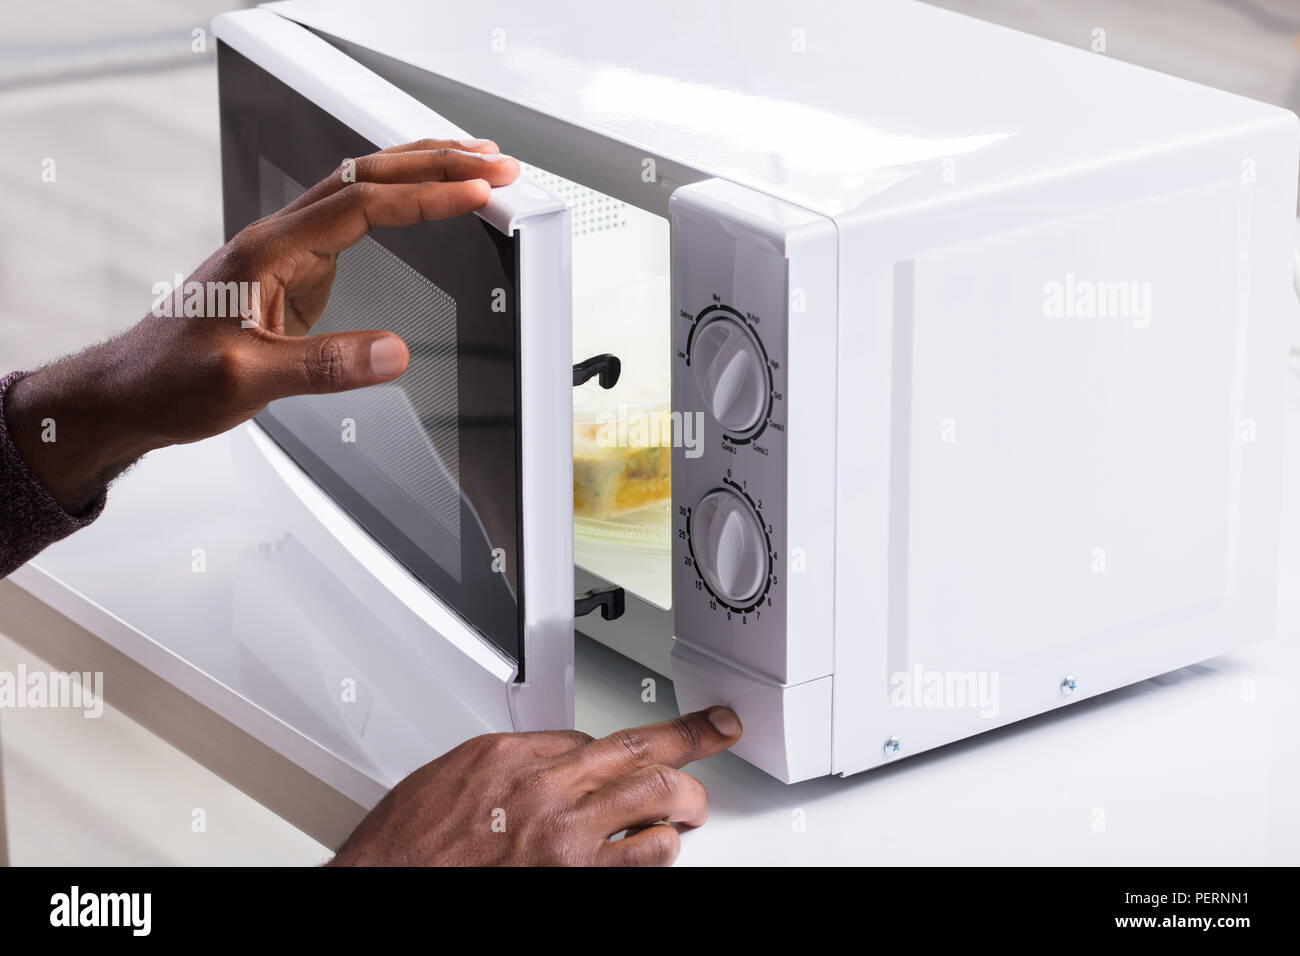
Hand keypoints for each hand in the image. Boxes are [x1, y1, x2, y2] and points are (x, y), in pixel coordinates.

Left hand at [2, 139, 519, 512]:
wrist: (131, 391)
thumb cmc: (172, 380)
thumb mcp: (248, 381)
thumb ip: (324, 366)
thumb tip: (394, 354)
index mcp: (266, 251)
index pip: (361, 205)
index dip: (424, 196)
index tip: (474, 192)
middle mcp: (278, 239)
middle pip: (366, 176)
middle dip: (436, 163)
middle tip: (496, 164)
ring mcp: (286, 250)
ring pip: (360, 186)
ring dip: (419, 170)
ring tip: (474, 164)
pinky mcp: (293, 271)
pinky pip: (354, 217)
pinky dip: (397, 199)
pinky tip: (420, 200)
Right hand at [329, 707, 742, 866]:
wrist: (383, 886)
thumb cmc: (405, 846)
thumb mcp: (452, 776)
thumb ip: (510, 765)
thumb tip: (551, 760)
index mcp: (509, 758)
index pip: (590, 737)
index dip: (622, 746)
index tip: (649, 744)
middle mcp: (543, 794)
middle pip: (638, 757)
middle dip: (688, 745)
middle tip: (713, 738)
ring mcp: (562, 844)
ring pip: (654, 807)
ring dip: (683, 807)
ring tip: (690, 811)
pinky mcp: (574, 883)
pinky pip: (640, 864)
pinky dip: (658, 855)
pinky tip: (659, 851)